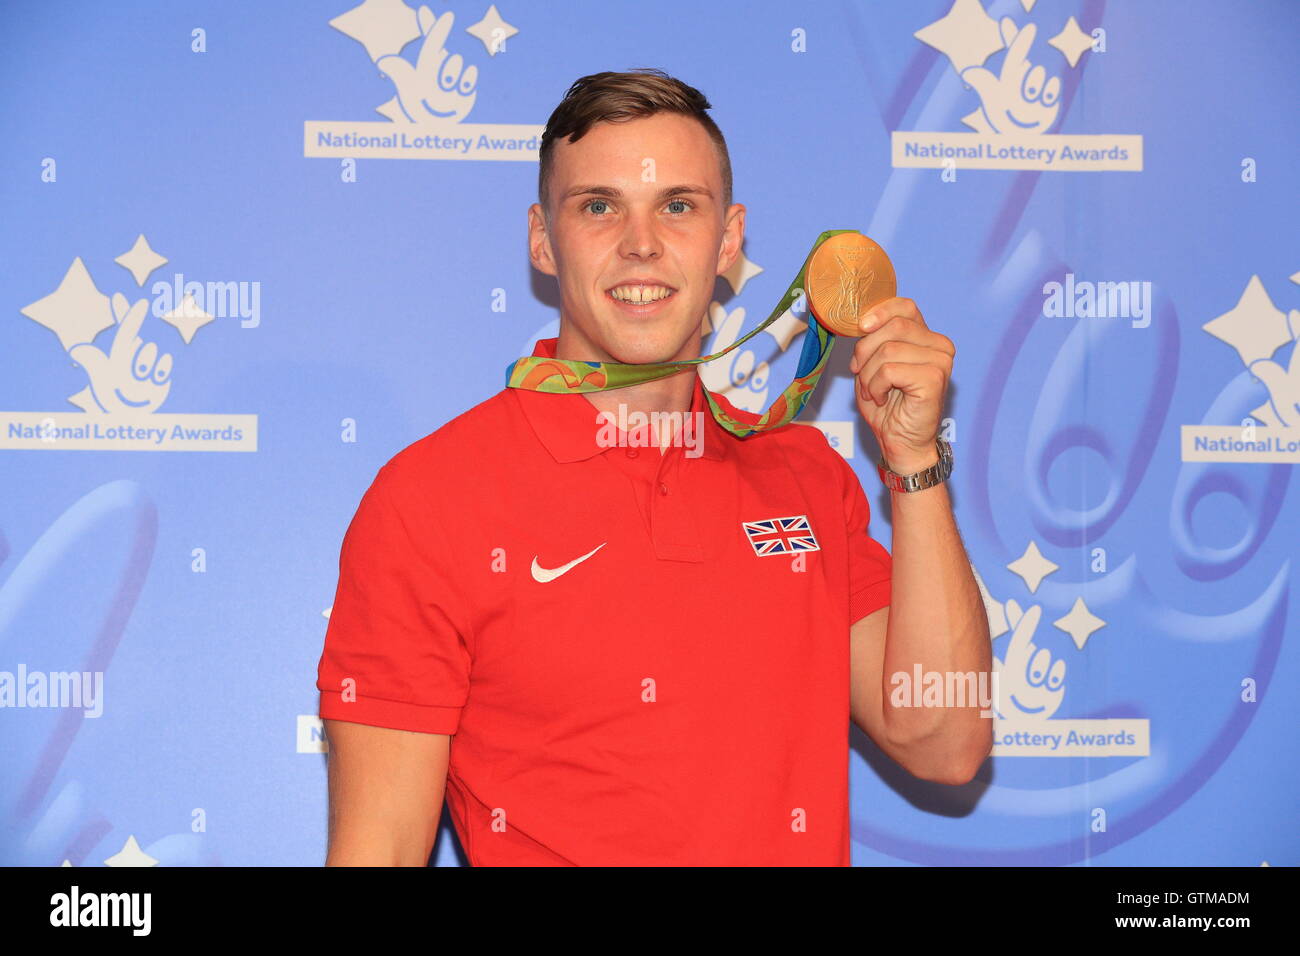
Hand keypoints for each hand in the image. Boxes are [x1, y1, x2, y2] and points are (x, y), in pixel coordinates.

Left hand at [847, 297, 953, 473]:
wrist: (900, 444)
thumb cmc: (887, 408)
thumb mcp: (872, 367)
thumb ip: (872, 342)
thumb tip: (861, 322)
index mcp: (926, 338)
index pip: (905, 306)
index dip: (879, 312)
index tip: (861, 328)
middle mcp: (939, 346)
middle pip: (893, 326)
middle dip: (865, 351)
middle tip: (861, 375)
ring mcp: (940, 361)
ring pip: (888, 349)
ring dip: (868, 374)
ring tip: (872, 392)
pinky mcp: (934, 378)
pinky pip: (889, 370)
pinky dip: (875, 386)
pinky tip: (881, 399)